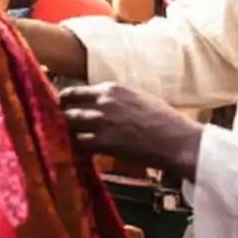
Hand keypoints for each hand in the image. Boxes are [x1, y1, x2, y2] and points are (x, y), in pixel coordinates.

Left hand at [61, 82, 202, 180]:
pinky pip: (80, 143)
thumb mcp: (136, 96)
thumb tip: (97, 101)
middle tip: (63, 123)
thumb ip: (113, 97)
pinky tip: (81, 149)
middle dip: (63, 115)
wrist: (175, 139)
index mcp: (111, 88)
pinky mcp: (104, 143)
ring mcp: (101, 123)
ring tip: (70, 136)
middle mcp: (102, 102)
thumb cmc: (162, 118)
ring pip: (70, 124)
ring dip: (69, 131)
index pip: (74, 91)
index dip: (65, 100)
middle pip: (67, 107)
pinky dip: (78, 146)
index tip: (62, 106)